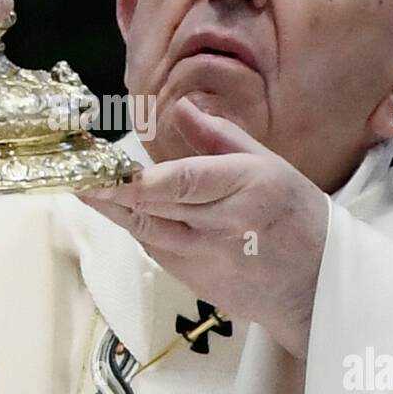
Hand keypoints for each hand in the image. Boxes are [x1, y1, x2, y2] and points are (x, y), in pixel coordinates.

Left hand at [79, 97, 328, 358]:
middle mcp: (224, 225)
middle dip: (112, 191)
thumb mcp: (269, 164)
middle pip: (156, 208)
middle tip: (76, 171)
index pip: (186, 183)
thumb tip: (180, 107)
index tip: (109, 171)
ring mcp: (208, 259)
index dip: (143, 182)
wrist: (317, 286)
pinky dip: (136, 228)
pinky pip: (156, 249)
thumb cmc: (296, 216)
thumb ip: (218, 136)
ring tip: (82, 187)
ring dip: (113, 211)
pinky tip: (118, 210)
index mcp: (248, 188)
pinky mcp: (196, 280)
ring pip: (147, 231)